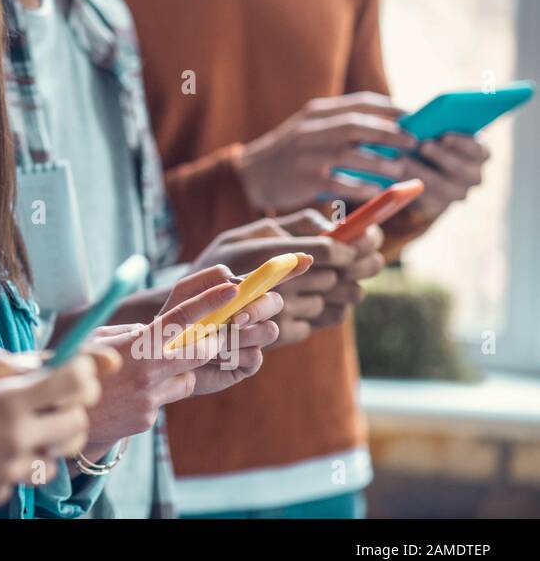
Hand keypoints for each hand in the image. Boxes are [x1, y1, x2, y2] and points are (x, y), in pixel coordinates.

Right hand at [0, 347, 100, 509]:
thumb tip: (31, 360)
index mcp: (5, 404)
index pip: (73, 383)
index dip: (84, 369)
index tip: (78, 364)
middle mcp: (16, 440)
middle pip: (78, 423)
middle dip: (72, 407)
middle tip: (50, 396)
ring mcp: (10, 471)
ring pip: (56, 453)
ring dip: (48, 436)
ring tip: (17, 423)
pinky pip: (25, 473)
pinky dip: (18, 458)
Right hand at [76, 267, 265, 458]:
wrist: (60, 414)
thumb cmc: (75, 365)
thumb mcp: (98, 339)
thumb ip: (128, 333)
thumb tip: (150, 329)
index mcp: (134, 345)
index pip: (181, 319)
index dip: (208, 302)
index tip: (230, 290)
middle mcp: (146, 372)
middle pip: (198, 352)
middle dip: (210, 343)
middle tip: (213, 336)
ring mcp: (149, 398)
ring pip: (183, 380)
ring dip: (177, 372)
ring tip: (146, 372)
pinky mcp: (146, 419)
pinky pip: (162, 400)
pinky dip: (153, 393)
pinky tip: (128, 395)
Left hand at [157, 263, 289, 394]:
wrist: (161, 357)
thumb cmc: (173, 320)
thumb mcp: (184, 294)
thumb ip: (208, 280)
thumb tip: (236, 281)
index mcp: (239, 293)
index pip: (270, 279)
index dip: (291, 268)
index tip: (305, 259)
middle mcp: (251, 315)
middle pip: (275, 304)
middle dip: (260, 308)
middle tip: (236, 317)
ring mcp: (251, 340)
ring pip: (269, 331)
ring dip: (241, 334)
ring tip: (211, 339)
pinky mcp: (246, 364)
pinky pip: (254, 357)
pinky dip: (232, 356)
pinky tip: (212, 357)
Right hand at [193, 210, 382, 343]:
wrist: (189, 312)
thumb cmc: (220, 264)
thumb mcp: (244, 234)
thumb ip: (291, 225)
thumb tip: (332, 226)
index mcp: (264, 255)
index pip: (327, 251)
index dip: (353, 246)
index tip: (364, 240)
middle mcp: (274, 286)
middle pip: (340, 276)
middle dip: (361, 264)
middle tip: (371, 257)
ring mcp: (279, 314)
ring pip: (337, 299)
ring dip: (343, 289)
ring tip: (337, 279)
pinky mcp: (283, 335)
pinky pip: (326, 319)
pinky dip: (330, 308)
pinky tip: (319, 299)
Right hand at [235, 92, 416, 212]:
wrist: (251, 174)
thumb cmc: (289, 153)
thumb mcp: (309, 129)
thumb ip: (340, 125)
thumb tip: (387, 129)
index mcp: (315, 112)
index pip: (359, 103)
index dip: (389, 108)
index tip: (413, 115)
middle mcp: (310, 129)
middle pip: (357, 126)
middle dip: (390, 133)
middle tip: (413, 143)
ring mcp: (305, 153)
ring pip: (350, 153)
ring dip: (380, 162)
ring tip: (400, 169)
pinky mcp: (303, 178)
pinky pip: (339, 182)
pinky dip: (361, 186)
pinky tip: (377, 190)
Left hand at [403, 133, 490, 220]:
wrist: (422, 171)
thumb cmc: (430, 141)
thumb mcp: (435, 132)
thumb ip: (434, 126)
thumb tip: (419, 120)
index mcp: (480, 153)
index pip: (479, 149)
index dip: (462, 143)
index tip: (444, 135)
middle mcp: (475, 175)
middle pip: (462, 169)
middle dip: (441, 156)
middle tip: (422, 145)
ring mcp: (459, 193)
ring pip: (442, 185)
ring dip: (421, 171)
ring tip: (403, 160)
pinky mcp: (440, 205)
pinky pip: (427, 198)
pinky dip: (411, 185)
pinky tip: (397, 175)